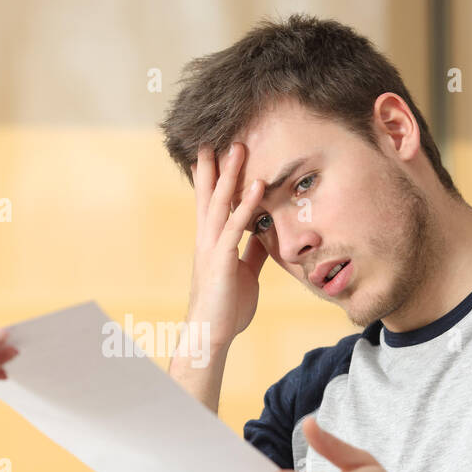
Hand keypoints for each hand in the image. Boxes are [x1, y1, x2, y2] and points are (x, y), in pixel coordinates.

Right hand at [187, 142, 269, 349]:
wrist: (211, 334)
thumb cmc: (226, 306)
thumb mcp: (244, 273)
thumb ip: (252, 251)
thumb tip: (264, 235)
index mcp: (211, 242)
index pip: (210, 202)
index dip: (210, 177)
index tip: (210, 151)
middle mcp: (207, 239)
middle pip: (209, 195)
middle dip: (215, 166)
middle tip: (221, 136)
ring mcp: (212, 247)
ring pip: (220, 203)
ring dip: (230, 175)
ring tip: (238, 148)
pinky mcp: (222, 260)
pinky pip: (236, 227)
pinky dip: (247, 205)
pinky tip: (258, 186)